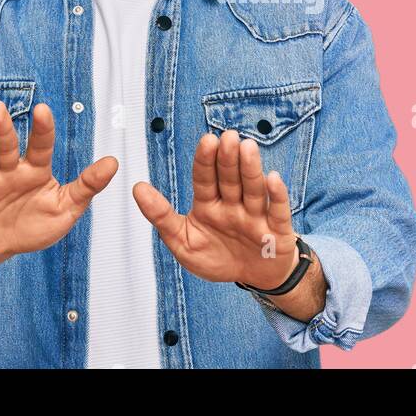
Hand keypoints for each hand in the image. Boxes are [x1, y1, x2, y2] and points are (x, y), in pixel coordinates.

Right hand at [0, 99, 117, 265]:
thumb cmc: (33, 225)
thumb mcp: (66, 208)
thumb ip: (87, 186)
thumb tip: (113, 163)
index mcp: (36, 170)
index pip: (41, 146)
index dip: (42, 129)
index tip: (43, 110)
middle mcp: (10, 170)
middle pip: (7, 146)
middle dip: (3, 128)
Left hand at [132, 129, 298, 289]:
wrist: (255, 278)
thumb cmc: (218, 257)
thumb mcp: (183, 242)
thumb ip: (161, 216)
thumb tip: (138, 188)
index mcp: (209, 205)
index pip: (205, 179)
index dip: (205, 160)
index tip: (206, 141)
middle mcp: (233, 205)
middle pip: (230, 179)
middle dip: (228, 158)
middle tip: (227, 137)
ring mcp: (256, 216)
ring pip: (253, 190)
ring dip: (250, 169)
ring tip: (247, 147)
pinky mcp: (276, 231)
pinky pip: (278, 211)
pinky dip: (277, 195)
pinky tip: (273, 178)